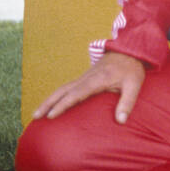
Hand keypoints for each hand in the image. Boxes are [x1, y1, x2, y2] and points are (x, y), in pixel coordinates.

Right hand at [32, 51, 146, 123]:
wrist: (129, 49)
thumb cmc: (132, 68)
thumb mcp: (134, 85)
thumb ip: (127, 102)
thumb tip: (121, 121)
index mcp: (96, 80)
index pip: (76, 93)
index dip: (63, 105)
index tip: (51, 115)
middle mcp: (86, 78)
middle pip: (62, 90)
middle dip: (47, 103)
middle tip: (35, 116)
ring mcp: (84, 77)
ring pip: (62, 88)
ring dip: (49, 100)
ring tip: (37, 113)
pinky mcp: (85, 78)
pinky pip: (67, 88)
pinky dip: (57, 96)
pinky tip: (52, 105)